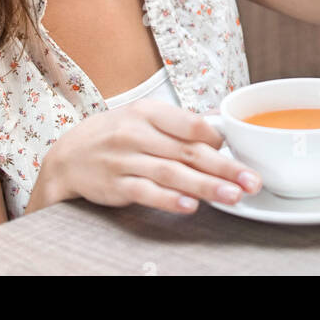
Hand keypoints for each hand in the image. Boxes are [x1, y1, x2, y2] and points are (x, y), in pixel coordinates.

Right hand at [41, 99, 262, 213]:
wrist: (68, 156)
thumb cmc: (117, 134)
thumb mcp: (145, 118)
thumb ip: (180, 127)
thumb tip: (222, 138)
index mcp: (149, 112)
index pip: (190, 123)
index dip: (218, 138)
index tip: (241, 151)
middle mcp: (137, 133)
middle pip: (188, 151)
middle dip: (224, 167)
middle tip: (251, 181)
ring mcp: (124, 160)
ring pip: (171, 173)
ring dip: (205, 186)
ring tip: (232, 196)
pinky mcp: (115, 185)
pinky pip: (146, 192)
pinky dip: (169, 200)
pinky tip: (191, 207)